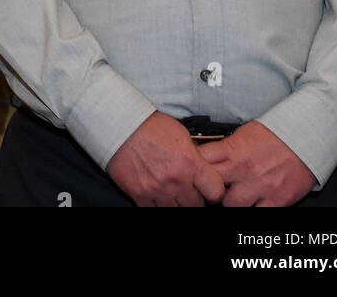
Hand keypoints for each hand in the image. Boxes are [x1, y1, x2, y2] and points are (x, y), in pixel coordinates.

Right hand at [106, 112, 225, 205]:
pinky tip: (157, 196)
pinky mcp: (140, 194)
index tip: (208, 191)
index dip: (213, 193)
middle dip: (195, 200)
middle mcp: (176, 179)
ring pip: (177, 211)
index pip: (216, 192)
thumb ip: (194, 156)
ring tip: (172, 193)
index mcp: (190, 163)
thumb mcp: (181, 135)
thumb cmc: (150, 125)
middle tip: (189, 192)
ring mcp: (157, 189)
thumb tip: (202, 168)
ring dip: (177, 204)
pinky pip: (155, 210)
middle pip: (196, 206)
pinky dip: (158, 205)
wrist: (120, 125)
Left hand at [198, 121, 316, 206]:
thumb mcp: (243, 133)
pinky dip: (252, 210)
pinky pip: (257, 213)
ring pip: (231, 205)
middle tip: (212, 188)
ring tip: (233, 196)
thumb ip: (226, 147)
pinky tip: (252, 204)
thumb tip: (208, 154)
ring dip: (230, 202)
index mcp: (232, 149)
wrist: (306, 138)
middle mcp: (243, 168)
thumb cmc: (275, 135)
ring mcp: (259, 186)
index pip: (201, 159)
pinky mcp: (276, 200)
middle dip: (209, 187)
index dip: (196, 166)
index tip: (196, 169)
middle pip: (212, 185)